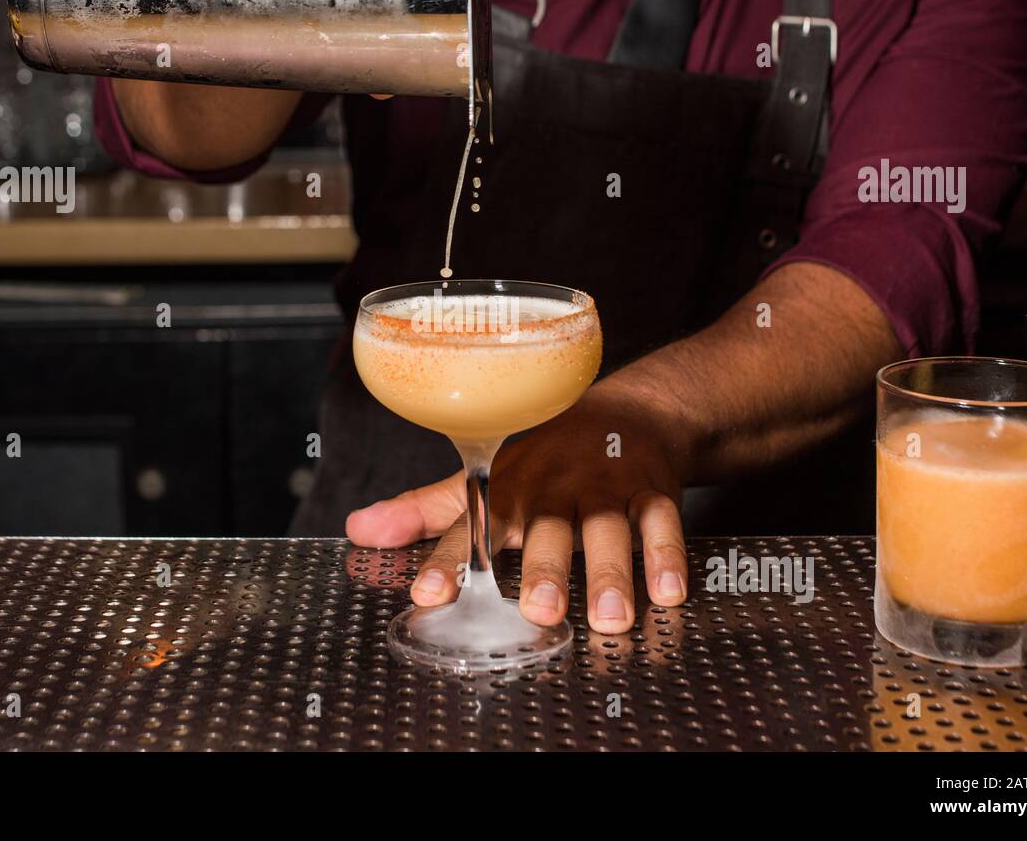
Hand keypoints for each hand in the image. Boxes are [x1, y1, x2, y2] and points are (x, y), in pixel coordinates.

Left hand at [346, 377, 690, 634]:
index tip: (427, 594)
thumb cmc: (548, 455)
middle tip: (539, 610)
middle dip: (544, 568)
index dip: (448, 559)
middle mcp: (555, 487)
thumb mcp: (489, 476)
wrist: (633, 409)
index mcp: (509, 488)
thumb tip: (358, 530)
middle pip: (548, 530)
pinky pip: (663, 522)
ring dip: (610, 572)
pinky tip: (668, 593)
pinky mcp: (653, 490)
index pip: (471, 525)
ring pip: (608, 530)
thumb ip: (427, 510)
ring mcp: (606, 488)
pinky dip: (667, 556)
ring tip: (610, 618)